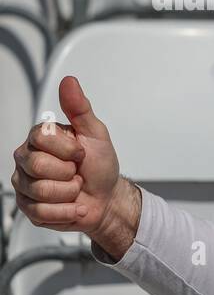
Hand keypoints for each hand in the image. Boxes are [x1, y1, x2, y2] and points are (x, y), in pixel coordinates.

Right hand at [11, 76, 139, 258]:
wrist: (106, 198)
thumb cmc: (100, 166)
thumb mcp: (96, 134)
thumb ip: (80, 108)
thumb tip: (69, 82)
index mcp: (40, 139)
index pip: (41, 139)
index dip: (69, 149)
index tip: (81, 153)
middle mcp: (26, 160)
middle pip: (38, 166)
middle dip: (68, 173)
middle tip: (76, 172)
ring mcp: (25, 185)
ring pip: (41, 191)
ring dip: (69, 194)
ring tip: (75, 188)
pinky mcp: (28, 208)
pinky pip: (42, 212)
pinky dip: (67, 212)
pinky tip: (73, 205)